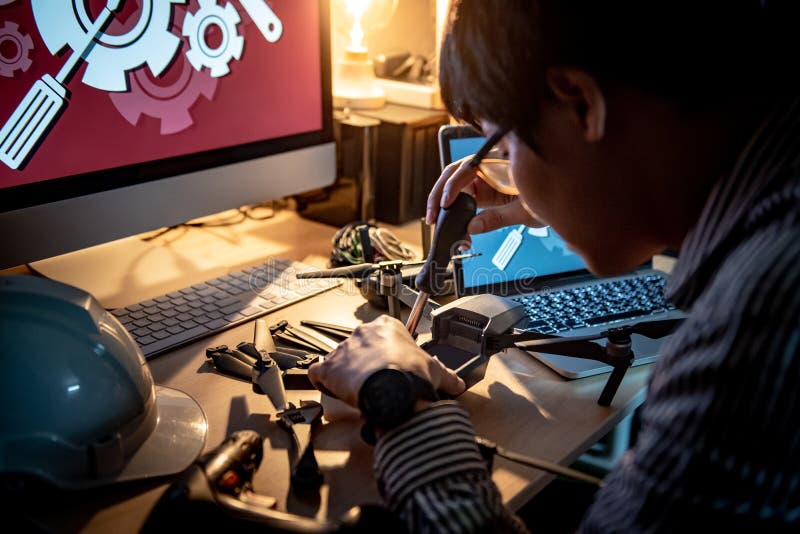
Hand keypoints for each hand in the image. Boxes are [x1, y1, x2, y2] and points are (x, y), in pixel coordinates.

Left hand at [307, 315, 465, 407]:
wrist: (391, 388)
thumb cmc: (411, 374)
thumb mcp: (435, 371)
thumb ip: (446, 376)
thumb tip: (458, 384)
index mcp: (386, 327)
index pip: (383, 335)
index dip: (387, 352)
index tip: (392, 365)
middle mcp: (362, 333)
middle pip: (361, 347)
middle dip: (367, 363)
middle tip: (377, 381)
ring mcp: (343, 349)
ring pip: (341, 359)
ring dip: (348, 374)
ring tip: (360, 391)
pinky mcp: (328, 367)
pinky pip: (319, 371)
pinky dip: (323, 380)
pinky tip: (333, 389)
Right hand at [425, 158, 544, 235]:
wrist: (566, 201)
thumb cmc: (552, 198)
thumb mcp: (525, 211)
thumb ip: (496, 218)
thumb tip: (472, 227)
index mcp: (500, 163)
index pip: (468, 168)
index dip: (453, 185)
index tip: (446, 203)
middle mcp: (489, 167)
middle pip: (454, 173)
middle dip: (439, 193)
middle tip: (432, 216)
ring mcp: (486, 178)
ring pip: (455, 184)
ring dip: (443, 201)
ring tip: (436, 221)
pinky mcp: (485, 191)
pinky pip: (465, 196)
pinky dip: (455, 209)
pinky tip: (451, 224)